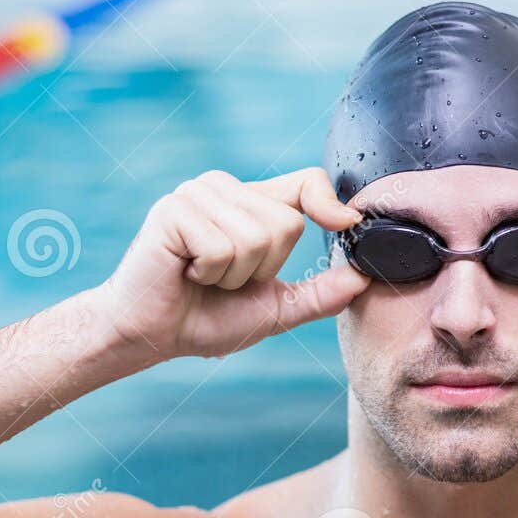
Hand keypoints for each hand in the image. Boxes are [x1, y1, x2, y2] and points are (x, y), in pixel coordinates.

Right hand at [93, 168, 369, 359]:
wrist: (151, 334)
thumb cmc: (208, 318)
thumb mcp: (277, 308)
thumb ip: (321, 292)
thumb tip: (366, 278)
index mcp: (251, 202)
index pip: (307, 182)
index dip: (328, 202)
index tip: (345, 223)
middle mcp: (225, 188)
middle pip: (286, 224)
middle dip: (263, 269)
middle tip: (224, 279)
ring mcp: (197, 194)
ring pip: (256, 236)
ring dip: (234, 275)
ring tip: (204, 277)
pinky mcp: (174, 210)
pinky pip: (223, 246)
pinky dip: (210, 273)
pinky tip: (186, 272)